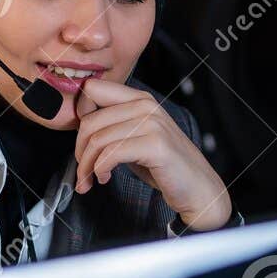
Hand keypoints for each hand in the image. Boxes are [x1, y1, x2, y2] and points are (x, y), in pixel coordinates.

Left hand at [73, 77, 231, 229]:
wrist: (197, 188)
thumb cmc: (163, 166)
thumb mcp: (135, 138)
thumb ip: (112, 126)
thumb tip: (79, 129)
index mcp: (140, 99)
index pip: (93, 89)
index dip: (79, 114)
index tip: (81, 140)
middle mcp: (146, 106)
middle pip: (90, 120)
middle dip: (79, 150)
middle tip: (82, 171)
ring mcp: (153, 124)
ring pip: (98, 139)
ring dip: (86, 166)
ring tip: (90, 179)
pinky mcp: (156, 145)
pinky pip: (111, 154)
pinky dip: (100, 170)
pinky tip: (104, 178)